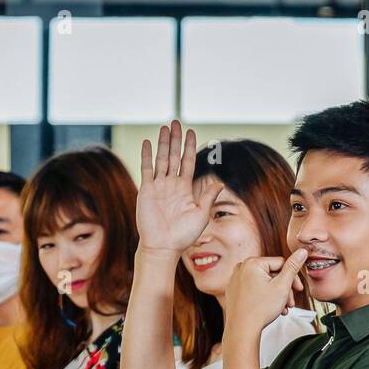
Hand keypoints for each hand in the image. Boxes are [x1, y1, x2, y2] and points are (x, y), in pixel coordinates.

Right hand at [138, 120, 221, 253]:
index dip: (190, 147)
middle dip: (175, 139)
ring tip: (165, 127)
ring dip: (163, 142)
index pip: (188, 162)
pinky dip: (146, 155)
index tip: (192, 132)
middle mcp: (171, 184)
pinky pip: (146, 169)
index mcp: (185, 188)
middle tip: (176, 121)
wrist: (163, 246)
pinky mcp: (146, 190)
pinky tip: (147, 142)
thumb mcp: (201, 214)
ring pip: (161, 158)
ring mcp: (158, 186)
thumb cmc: (183, 235)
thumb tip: (221, 183)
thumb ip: (209, 197)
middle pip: (174, 155)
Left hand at [224, 249, 308, 336]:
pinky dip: (264, 296)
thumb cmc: (260, 310)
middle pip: (272, 274)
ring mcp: (236, 279)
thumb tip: (302, 251)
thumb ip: (293, 267)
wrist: (242, 330)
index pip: (281, 263)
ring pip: (264, 282)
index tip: (298, 289)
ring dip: (276, 294)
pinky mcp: (234, 290)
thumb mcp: (282, 286)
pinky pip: (254, 288)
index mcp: (252, 263)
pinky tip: (271, 307)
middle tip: (290, 302)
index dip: (292, 278)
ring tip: (282, 308)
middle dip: (284, 289)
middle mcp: (241, 268)